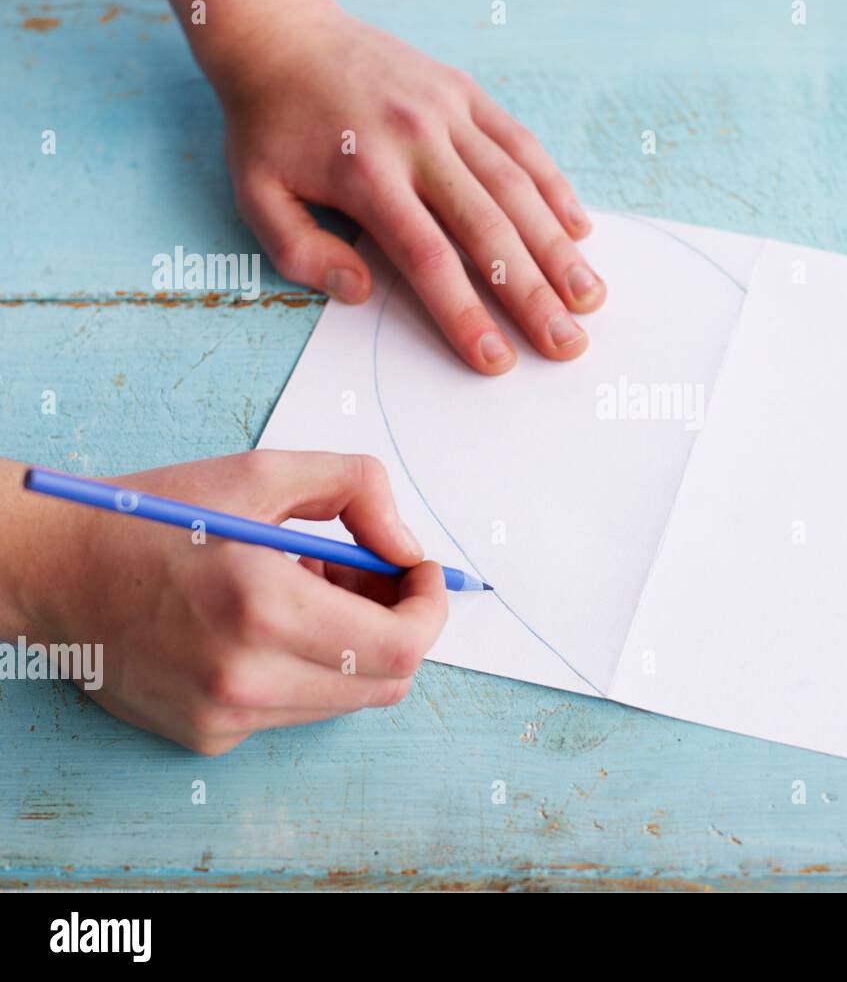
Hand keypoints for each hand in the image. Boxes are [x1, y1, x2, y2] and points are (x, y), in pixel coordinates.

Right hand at [3, 452, 445, 754]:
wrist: (53, 572)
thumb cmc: (152, 518)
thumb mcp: (261, 473)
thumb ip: (356, 491)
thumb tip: (406, 547)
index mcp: (260, 609)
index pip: (400, 647)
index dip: (429, 607)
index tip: (420, 571)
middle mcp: (245, 679)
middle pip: (385, 681)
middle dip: (398, 622)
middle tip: (371, 573)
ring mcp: (225, 718)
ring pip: (344, 698)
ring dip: (354, 645)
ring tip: (308, 588)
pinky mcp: (209, 737)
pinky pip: (296, 708)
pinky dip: (308, 666)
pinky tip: (270, 622)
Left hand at [213, 10, 604, 373]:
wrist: (283, 31)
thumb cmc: (270, 125)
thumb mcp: (255, 193)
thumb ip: (300, 251)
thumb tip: (360, 292)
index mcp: (365, 174)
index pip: (428, 258)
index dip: (465, 313)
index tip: (496, 359)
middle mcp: (416, 140)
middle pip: (488, 230)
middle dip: (533, 295)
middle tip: (567, 343)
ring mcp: (447, 112)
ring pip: (516, 188)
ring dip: (558, 248)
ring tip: (589, 296)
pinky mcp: (465, 93)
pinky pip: (521, 143)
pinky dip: (554, 187)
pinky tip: (579, 230)